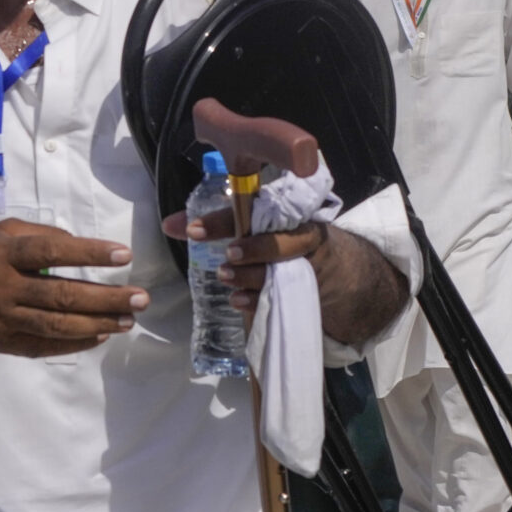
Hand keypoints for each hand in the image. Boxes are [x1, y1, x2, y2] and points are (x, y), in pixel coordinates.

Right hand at [0, 220, 143, 357]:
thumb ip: (39, 235)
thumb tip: (80, 245)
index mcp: (2, 253)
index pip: (51, 252)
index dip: (90, 254)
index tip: (123, 255)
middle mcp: (2, 287)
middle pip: (62, 295)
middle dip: (106, 298)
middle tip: (140, 298)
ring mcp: (2, 318)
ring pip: (58, 325)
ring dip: (98, 324)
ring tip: (128, 320)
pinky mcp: (2, 342)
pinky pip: (45, 345)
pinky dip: (75, 343)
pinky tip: (100, 335)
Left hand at [163, 206, 322, 319]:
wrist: (342, 273)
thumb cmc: (285, 241)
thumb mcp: (258, 227)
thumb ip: (216, 225)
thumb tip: (169, 225)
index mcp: (285, 213)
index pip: (255, 210)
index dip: (223, 220)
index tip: (194, 229)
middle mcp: (300, 237)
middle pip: (281, 240)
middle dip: (253, 247)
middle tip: (227, 253)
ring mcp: (307, 265)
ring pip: (281, 270)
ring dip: (250, 275)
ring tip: (225, 276)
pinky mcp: (306, 290)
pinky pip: (283, 297)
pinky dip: (257, 299)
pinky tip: (236, 300)